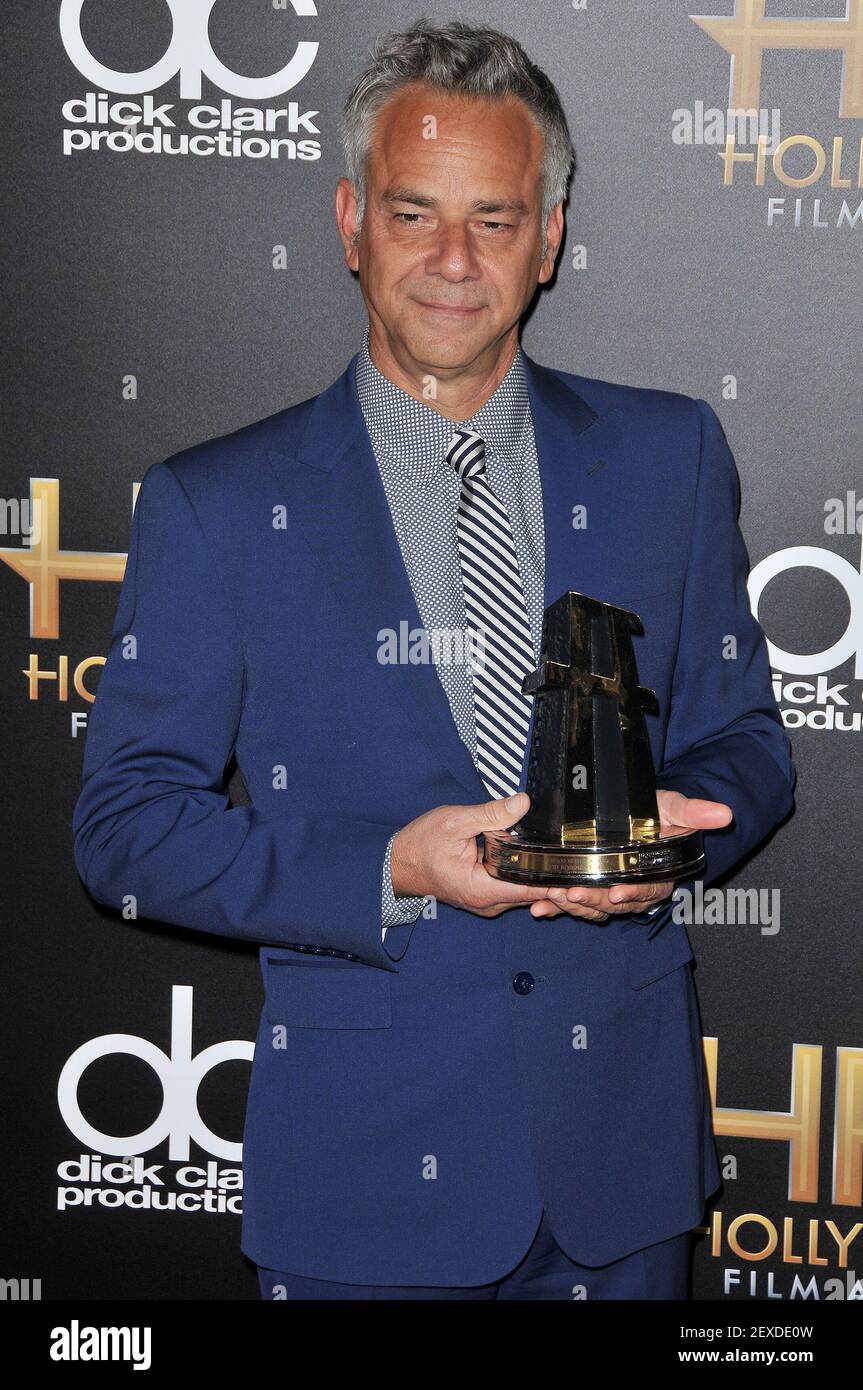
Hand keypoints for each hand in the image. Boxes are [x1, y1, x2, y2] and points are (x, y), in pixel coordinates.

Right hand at [391, 791, 559, 917]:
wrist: (399, 863)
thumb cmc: (421, 845)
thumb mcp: (455, 822)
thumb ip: (491, 814)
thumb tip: (522, 803)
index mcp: (482, 889)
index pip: (532, 889)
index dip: (556, 878)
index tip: (575, 864)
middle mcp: (489, 903)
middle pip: (535, 893)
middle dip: (554, 875)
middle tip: (576, 853)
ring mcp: (488, 902)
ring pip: (527, 891)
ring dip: (541, 874)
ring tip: (562, 854)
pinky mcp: (487, 895)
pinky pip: (515, 888)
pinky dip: (527, 875)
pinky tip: (537, 858)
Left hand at [527, 788, 732, 920]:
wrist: (637, 812)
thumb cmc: (658, 812)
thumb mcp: (674, 807)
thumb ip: (695, 812)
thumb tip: (725, 813)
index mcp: (657, 874)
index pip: (648, 890)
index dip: (635, 894)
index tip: (618, 892)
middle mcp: (633, 888)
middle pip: (615, 904)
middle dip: (594, 901)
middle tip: (573, 894)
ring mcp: (608, 890)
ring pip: (593, 907)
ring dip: (573, 906)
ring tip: (553, 897)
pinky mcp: (586, 888)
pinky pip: (571, 904)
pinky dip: (555, 908)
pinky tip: (539, 909)